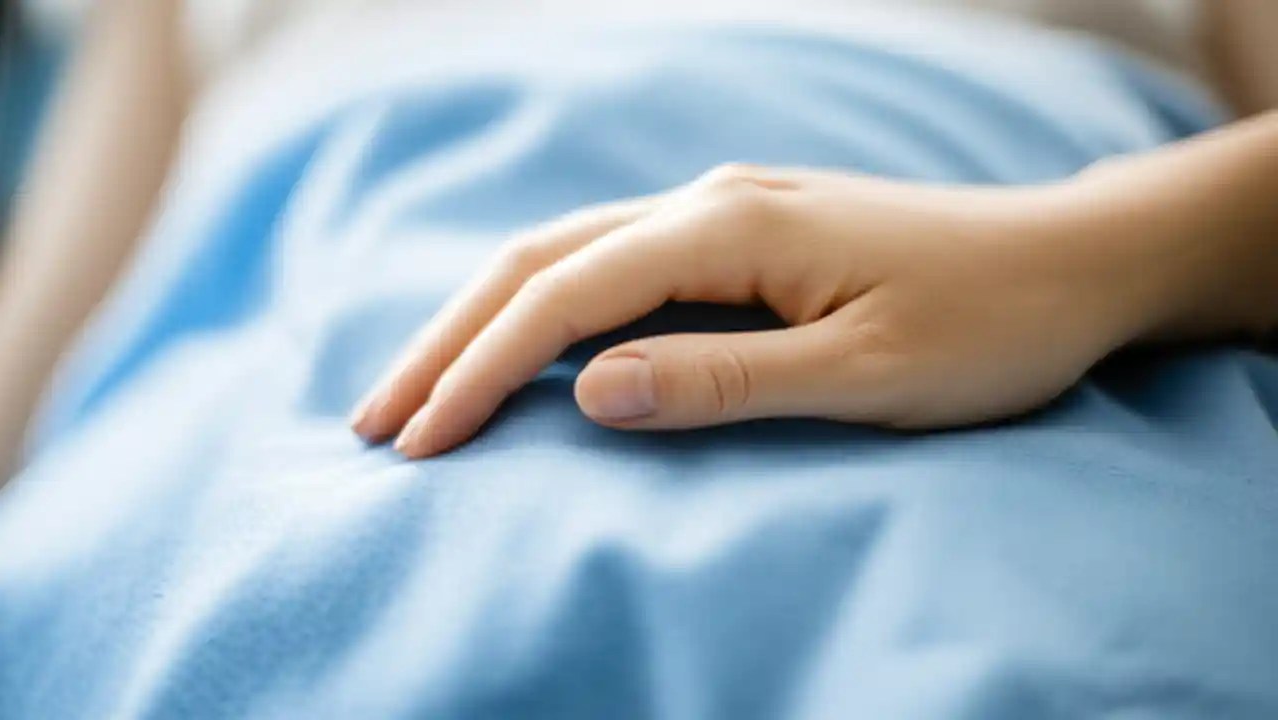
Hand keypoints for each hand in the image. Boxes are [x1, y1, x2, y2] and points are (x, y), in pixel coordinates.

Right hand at [351, 164, 1144, 457]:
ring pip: (566, 255)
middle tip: (376, 420)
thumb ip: (723, 380)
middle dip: (449, 341)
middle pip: (538, 260)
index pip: (565, 296)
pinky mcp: (738, 234)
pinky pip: (612, 264)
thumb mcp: (863, 373)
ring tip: (423, 391)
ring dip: (484, 322)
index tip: (419, 442)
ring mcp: (722, 210)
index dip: (480, 370)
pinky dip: (544, 311)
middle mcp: (709, 201)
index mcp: (730, 226)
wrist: (1068, 263)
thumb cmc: (986, 326)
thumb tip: (588, 393)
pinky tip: (519, 353)